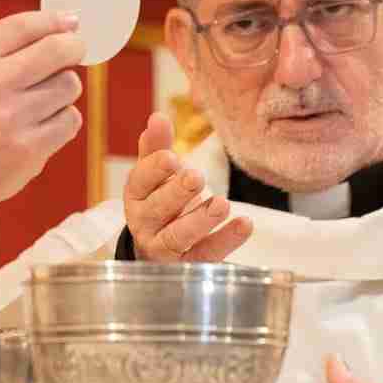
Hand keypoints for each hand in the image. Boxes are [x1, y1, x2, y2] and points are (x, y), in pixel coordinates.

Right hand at [0, 11, 83, 228]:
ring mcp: (11, 119)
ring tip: (40, 102)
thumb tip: (64, 25)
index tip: (70, 23)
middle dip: (73, 49)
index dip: (55, 20)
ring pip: (69, 86)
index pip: (23, 26)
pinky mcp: (29, 150)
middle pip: (57, 51)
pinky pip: (70, 120)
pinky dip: (62, 121)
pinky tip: (41, 126)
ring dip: (62, 91)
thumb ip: (1, 46)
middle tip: (72, 54)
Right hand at [123, 113, 251, 261]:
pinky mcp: (187, 265)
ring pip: (177, 237)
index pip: (140, 181)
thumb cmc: (159, 202)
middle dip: (176, 193)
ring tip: (223, 203)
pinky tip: (245, 224)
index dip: (154, 170)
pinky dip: (226, 240)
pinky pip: (205, 255)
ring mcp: (163, 247)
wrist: (157, 249)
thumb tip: (157, 117)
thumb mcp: (156, 176)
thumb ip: (157, 148)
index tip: (171, 158)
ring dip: (200, 220)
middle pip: (157, 209)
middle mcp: (145, 223)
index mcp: (137, 196)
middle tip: (196, 177)